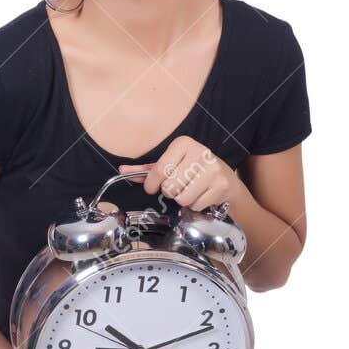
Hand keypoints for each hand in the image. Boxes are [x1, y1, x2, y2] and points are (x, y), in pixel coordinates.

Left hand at [120, 136, 244, 210]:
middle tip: (178, 186)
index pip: (158, 170)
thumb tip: (123, 170)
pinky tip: (201, 194)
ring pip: (182, 198)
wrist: (225, 177)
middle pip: (169, 186)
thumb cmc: (193, 169)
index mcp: (183, 143)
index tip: (152, 187)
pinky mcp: (221, 185)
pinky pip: (196, 205)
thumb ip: (147, 169)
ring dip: (182, 199)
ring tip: (190, 190)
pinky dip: (195, 205)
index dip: (151, 184)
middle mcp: (200, 153)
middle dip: (170, 191)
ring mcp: (212, 169)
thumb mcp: (170, 164)